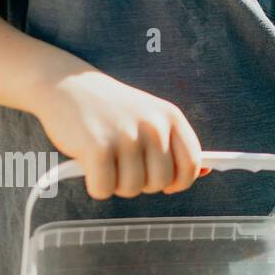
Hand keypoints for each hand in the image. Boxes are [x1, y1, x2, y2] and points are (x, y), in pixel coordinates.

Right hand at [31, 72, 205, 199]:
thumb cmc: (112, 110)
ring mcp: (126, 136)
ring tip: (107, 161)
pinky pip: (104, 189)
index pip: (191, 164)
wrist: (69, 85)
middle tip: (125, 167)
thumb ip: (175, 145)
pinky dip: (96, 186)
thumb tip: (206, 172)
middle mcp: (153, 126)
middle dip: (142, 184)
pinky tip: (90, 166)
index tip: (165, 184)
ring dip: (116, 184)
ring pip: (132, 189)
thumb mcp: (151, 117)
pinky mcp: (98, 147)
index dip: (179, 181)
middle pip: (161, 182)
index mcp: (171, 117)